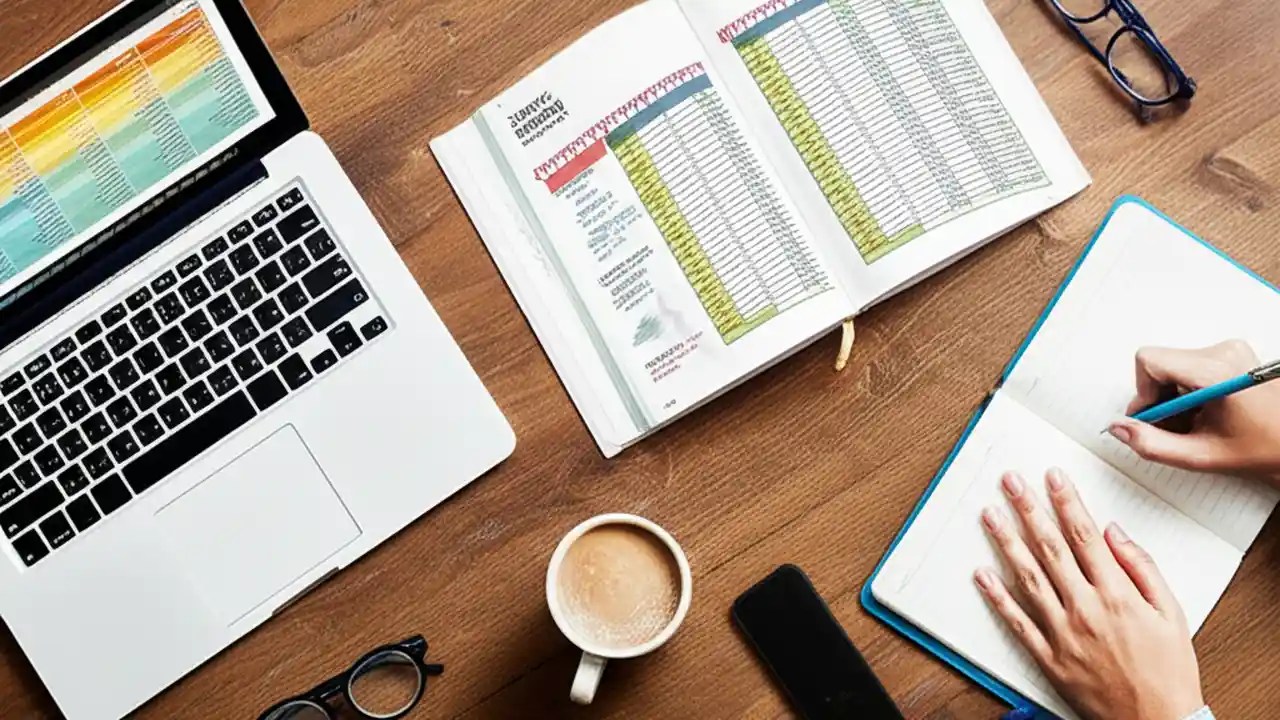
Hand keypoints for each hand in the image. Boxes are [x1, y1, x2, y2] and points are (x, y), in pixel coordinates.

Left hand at [973, 469, 1203, 719]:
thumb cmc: (1168, 671)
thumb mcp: (1172, 614)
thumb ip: (1142, 569)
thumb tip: (1114, 533)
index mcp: (1117, 595)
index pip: (1084, 536)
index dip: (1066, 502)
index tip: (1051, 477)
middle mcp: (1085, 609)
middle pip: (1051, 548)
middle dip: (1028, 509)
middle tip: (1009, 482)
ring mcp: (1063, 633)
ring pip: (1028, 578)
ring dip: (1006, 543)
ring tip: (990, 514)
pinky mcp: (1049, 658)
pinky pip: (1017, 622)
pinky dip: (997, 598)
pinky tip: (981, 574)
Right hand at [1108, 341, 1279, 487]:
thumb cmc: (1261, 448)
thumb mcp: (1200, 456)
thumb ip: (1152, 445)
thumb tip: (1119, 428)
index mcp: (1216, 371)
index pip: (1150, 361)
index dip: (1143, 392)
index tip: (1154, 416)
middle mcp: (1223, 352)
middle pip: (1159, 365)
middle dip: (1160, 399)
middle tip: (1176, 426)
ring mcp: (1228, 350)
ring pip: (1171, 366)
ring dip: (1173, 397)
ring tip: (1194, 421)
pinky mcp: (1230, 354)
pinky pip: (1187, 366)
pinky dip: (1186, 391)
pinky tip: (1203, 412)